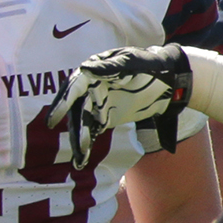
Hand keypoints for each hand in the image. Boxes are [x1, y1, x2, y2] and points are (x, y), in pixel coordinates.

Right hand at [46, 45, 192, 165]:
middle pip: (76, 111)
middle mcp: (89, 90)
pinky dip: (87, 144)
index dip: (62, 103)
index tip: (53, 120)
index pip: (74, 89)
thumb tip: (84, 68)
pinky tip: (83, 158)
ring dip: (79, 141)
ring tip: (80, 160)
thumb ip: (109, 68)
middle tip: (76, 146)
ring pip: (82, 124)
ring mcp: (97, 105)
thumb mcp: (132, 62)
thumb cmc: (149, 64)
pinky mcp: (104, 117)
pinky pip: (91, 131)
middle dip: (75, 130)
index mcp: (92, 74)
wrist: (168, 78)